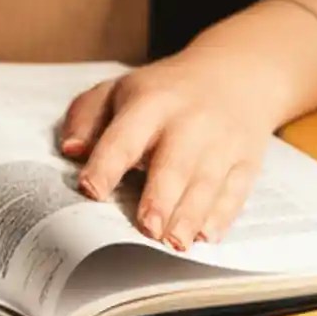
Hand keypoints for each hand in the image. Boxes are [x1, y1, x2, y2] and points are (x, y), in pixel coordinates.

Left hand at [59, 47, 288, 250]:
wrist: (234, 73)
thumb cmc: (163, 91)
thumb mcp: (118, 89)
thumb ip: (86, 117)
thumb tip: (70, 150)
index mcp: (149, 103)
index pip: (124, 137)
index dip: (106, 164)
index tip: (91, 190)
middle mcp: (188, 122)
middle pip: (173, 164)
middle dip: (160, 198)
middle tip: (147, 229)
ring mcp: (221, 142)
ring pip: (206, 183)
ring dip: (190, 215)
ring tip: (174, 242)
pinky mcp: (245, 160)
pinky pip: (236, 190)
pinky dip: (222, 215)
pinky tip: (207, 235)